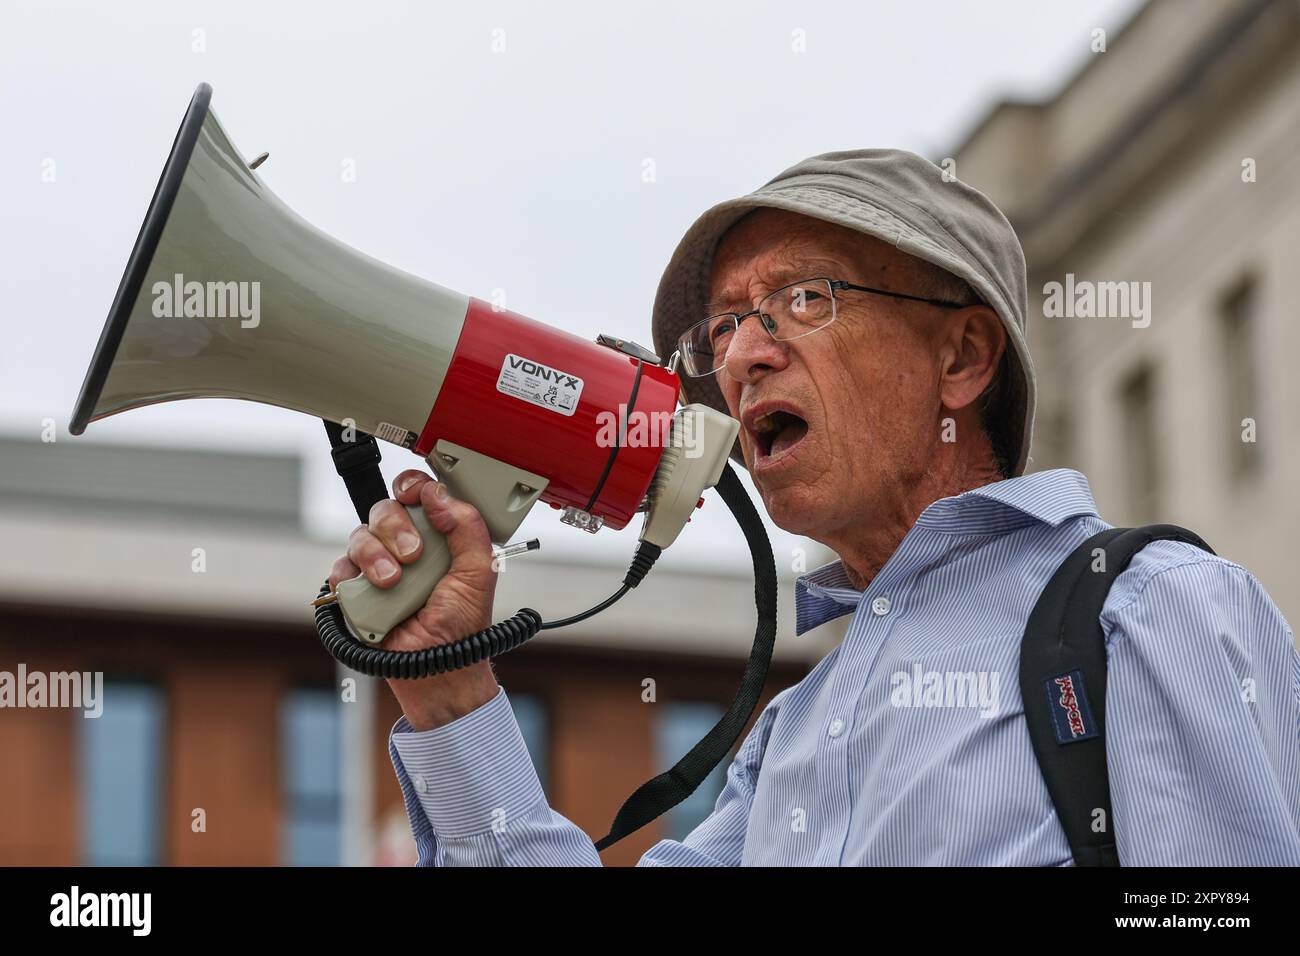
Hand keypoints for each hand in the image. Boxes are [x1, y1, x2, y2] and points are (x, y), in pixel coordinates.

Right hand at [328, 470, 499, 729]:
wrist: (439, 665)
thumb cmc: (462, 622)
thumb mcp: (480, 570)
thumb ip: (468, 526)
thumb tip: (438, 494)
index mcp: (436, 533)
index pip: (416, 493)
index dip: (412, 488)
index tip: (417, 498)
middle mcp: (404, 544)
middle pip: (384, 509)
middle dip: (396, 527)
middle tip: (413, 554)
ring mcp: (378, 565)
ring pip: (360, 536)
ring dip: (375, 555)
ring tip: (393, 582)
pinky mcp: (355, 589)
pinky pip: (339, 569)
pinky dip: (349, 576)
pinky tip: (368, 590)